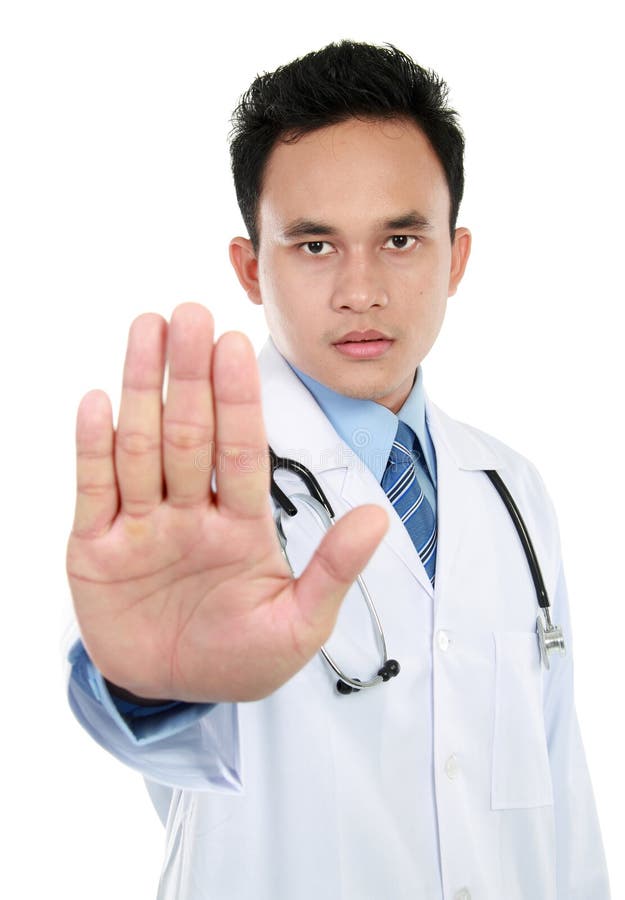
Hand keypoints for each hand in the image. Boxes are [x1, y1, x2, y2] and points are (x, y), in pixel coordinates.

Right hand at [66, 304, 388, 702]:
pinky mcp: (95, 548)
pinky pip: (93, 491)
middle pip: (189, 433)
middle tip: (190, 314)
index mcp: (242, 525)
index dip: (239, 400)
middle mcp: (189, 512)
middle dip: (189, 376)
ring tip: (147, 331)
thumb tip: (378, 517)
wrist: (173, 692)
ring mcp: (141, 526)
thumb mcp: (299, 625)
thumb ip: (333, 571)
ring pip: (140, 447)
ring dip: (142, 390)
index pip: (242, 450)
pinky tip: (97, 402)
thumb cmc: (241, 658)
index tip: (238, 346)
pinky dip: (93, 449)